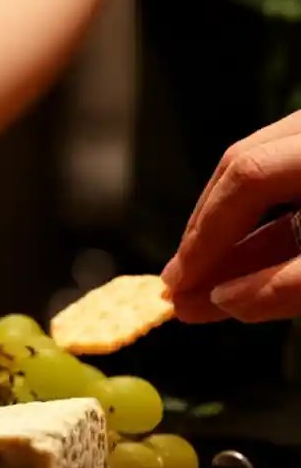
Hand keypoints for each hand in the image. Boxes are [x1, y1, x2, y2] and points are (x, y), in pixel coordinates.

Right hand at [162, 110, 300, 323]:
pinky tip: (242, 266)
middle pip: (244, 166)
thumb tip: (220, 301)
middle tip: (180, 281)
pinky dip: (264, 226)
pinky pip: (289, 181)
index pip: (247, 175)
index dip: (206, 232)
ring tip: (204, 284)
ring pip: (264, 174)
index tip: (178, 283)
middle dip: (206, 229)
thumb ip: (287, 284)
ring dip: (231, 234)